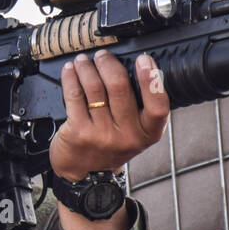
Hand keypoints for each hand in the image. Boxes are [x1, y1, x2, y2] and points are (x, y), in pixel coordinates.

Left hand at [48, 50, 168, 183]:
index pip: (158, 106)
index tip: (144, 59)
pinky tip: (70, 71)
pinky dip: (71, 78)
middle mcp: (127, 136)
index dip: (152, 80)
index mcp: (147, 133)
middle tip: (102, 55)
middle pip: (120, 88)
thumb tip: (131, 68)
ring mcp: (102, 135)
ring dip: (87, 67)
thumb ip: (138, 107)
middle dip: (108, 64)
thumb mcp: (134, 133)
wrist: (84, 174)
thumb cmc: (110, 146)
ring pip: (94, 88)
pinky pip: (74, 96)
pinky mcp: (78, 133)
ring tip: (83, 60)